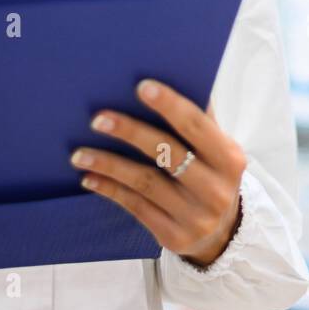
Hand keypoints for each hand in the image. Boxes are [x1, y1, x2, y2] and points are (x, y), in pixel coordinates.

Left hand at [71, 79, 245, 268]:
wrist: (223, 234)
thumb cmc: (211, 175)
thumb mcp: (216, 150)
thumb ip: (199, 120)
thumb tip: (172, 73)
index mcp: (229, 158)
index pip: (196, 125)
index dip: (170, 104)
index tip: (141, 86)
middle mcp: (215, 189)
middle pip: (167, 154)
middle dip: (130, 132)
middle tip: (97, 118)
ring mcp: (195, 217)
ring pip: (145, 183)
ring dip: (109, 165)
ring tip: (79, 154)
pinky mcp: (173, 236)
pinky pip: (135, 207)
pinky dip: (110, 190)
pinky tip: (89, 178)